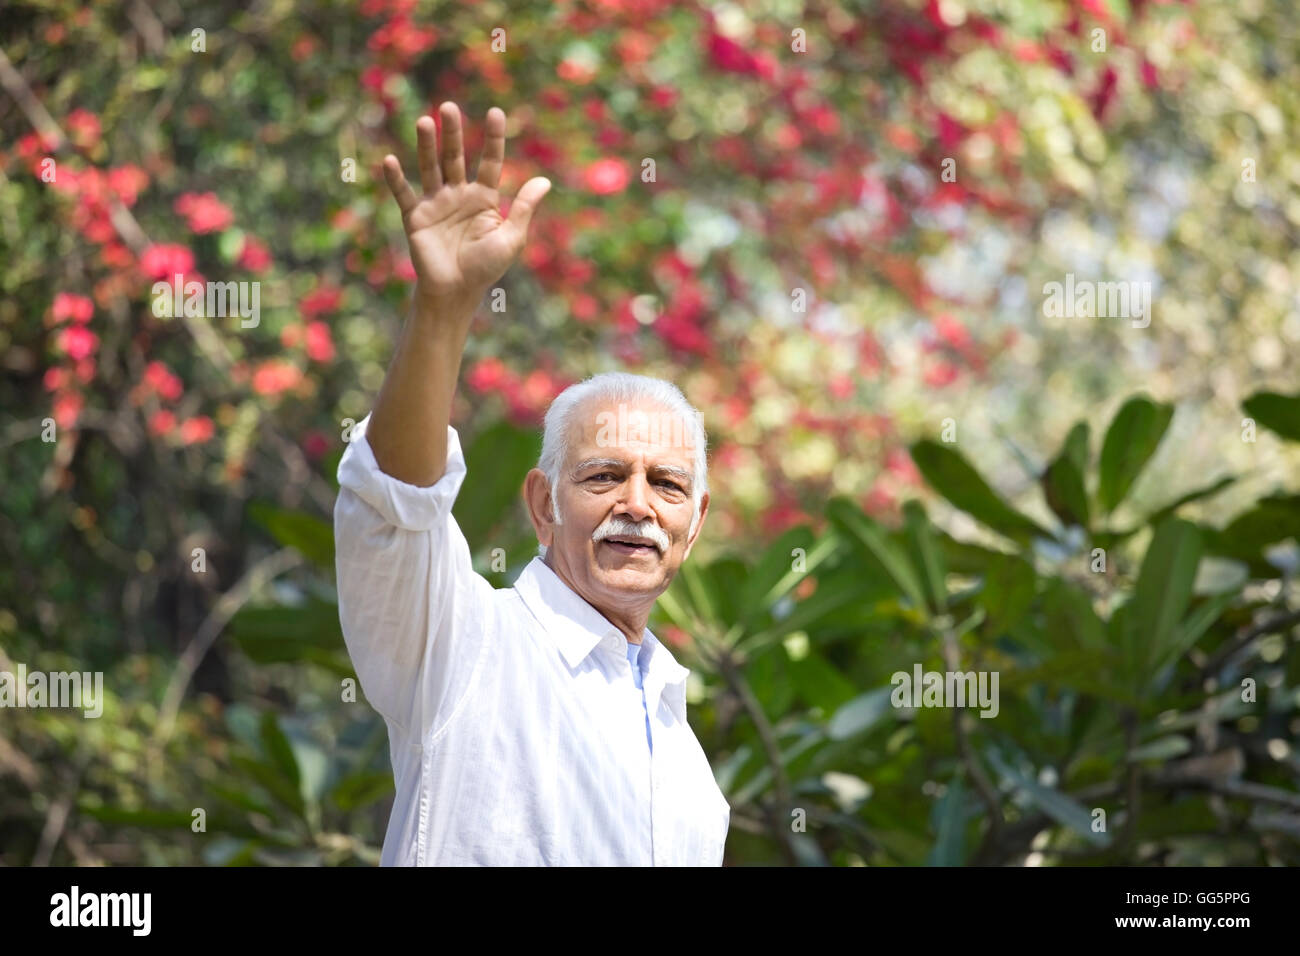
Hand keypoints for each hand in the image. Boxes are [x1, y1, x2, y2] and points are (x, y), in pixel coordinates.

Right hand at [382, 102, 550, 304]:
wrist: (456, 292)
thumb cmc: (486, 268)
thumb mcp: (511, 238)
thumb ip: (524, 209)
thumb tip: (545, 180)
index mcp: (485, 198)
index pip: (491, 161)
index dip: (493, 138)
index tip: (495, 112)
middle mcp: (459, 194)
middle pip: (455, 156)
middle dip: (453, 133)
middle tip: (449, 107)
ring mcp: (436, 203)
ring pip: (431, 167)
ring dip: (426, 146)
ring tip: (425, 122)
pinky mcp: (416, 217)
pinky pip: (404, 194)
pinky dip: (396, 179)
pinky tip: (391, 160)